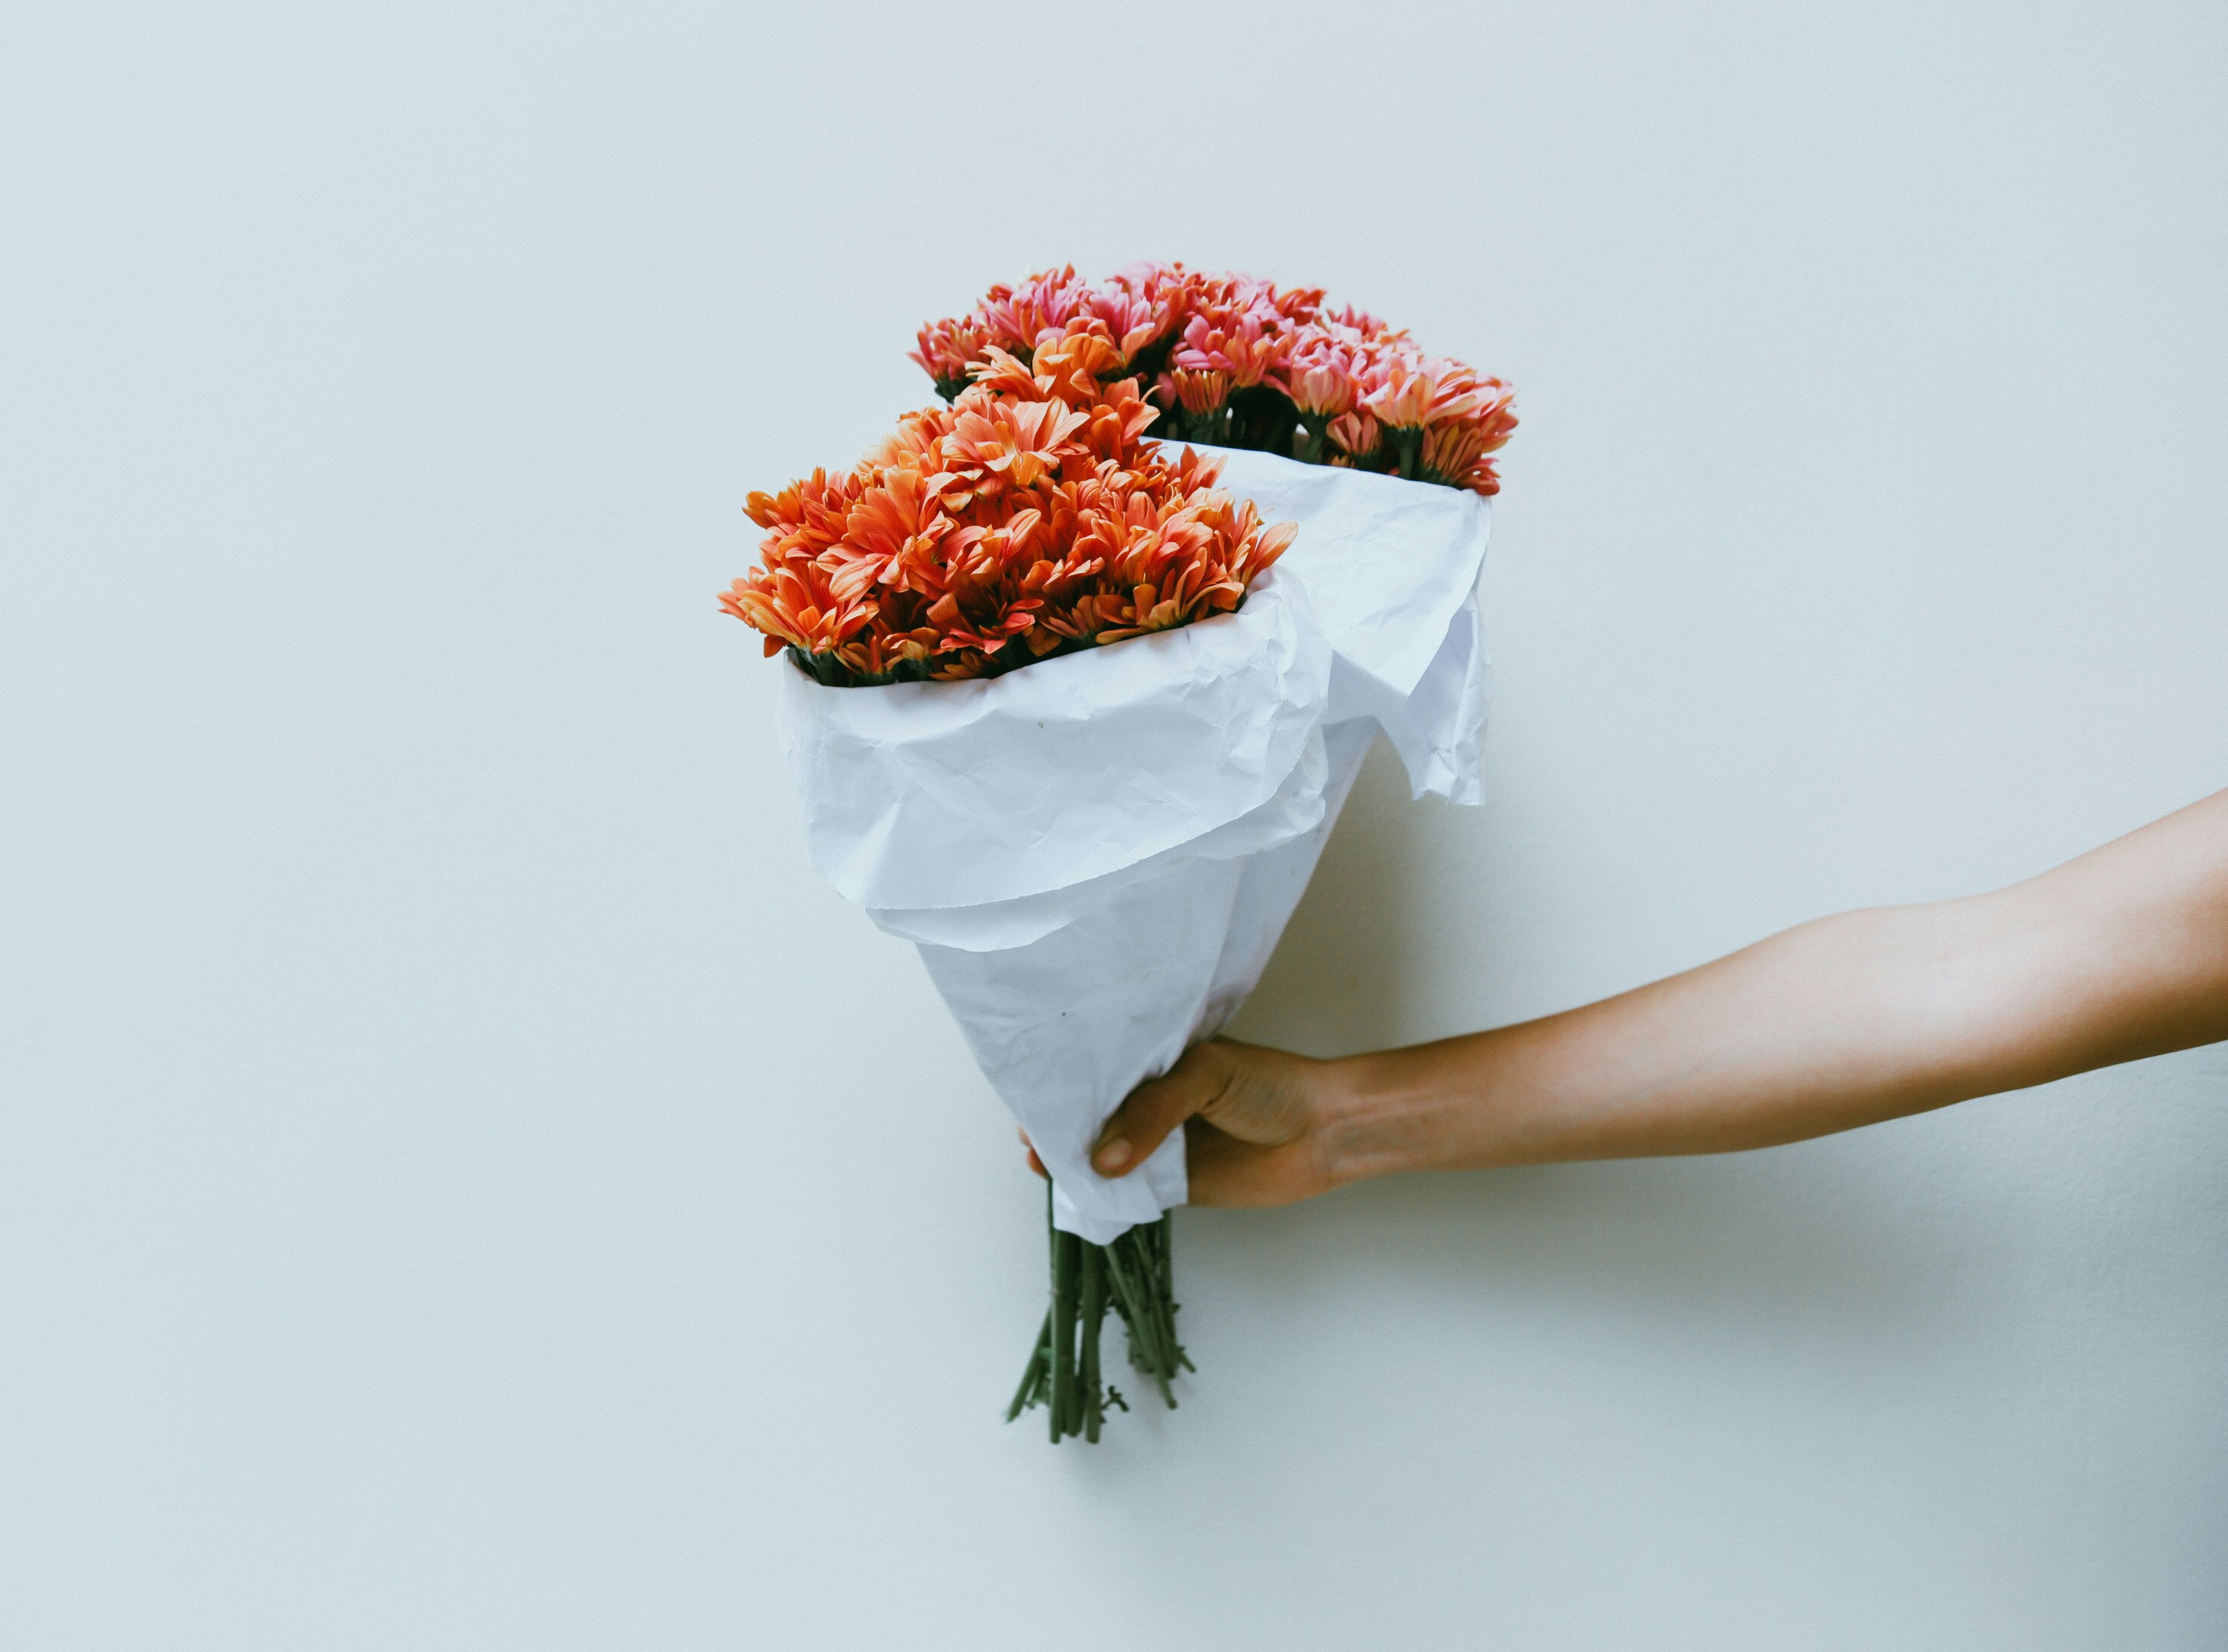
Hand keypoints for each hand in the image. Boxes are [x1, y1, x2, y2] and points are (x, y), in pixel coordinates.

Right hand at [1020, 1039, 1348, 1207]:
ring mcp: (1160, 1145)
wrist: (1323, 1131)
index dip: (1064, 1080)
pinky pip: (1129, 1194)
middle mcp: (1152, 1102)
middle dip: (1059, 1124)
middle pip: (1092, 1115)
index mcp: (1156, 1061)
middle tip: (1031, 1135)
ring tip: (1043, 1164)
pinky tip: (1079, 1194)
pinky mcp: (1175, 1185)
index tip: (1032, 1092)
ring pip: (1104, 1156)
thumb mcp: (1205, 1075)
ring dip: (1074, 1163)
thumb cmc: (1272, 1085)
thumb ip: (1153, 1112)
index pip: (1098, 1069)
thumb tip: (1102, 1160)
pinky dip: (1104, 1196)